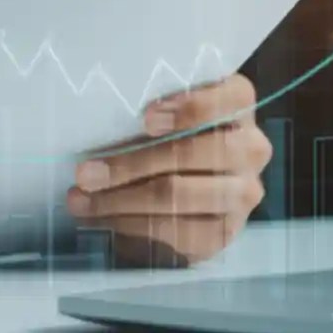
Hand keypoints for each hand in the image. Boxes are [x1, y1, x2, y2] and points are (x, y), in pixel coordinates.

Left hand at [67, 74, 270, 266]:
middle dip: (132, 164)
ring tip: (80, 200)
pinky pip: (179, 233)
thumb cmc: (162, 134)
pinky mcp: (227, 230)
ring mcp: (243, 191)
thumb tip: (97, 122)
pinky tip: (104, 220)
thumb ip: (145, 114)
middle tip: (85, 172)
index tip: (145, 119)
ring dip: (121, 200)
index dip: (189, 108)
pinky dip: (133, 226)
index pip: (228, 99)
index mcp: (238, 103)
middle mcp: (252, 146)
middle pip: (194, 153)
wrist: (181, 189)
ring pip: (180, 195)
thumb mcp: (158, 113)